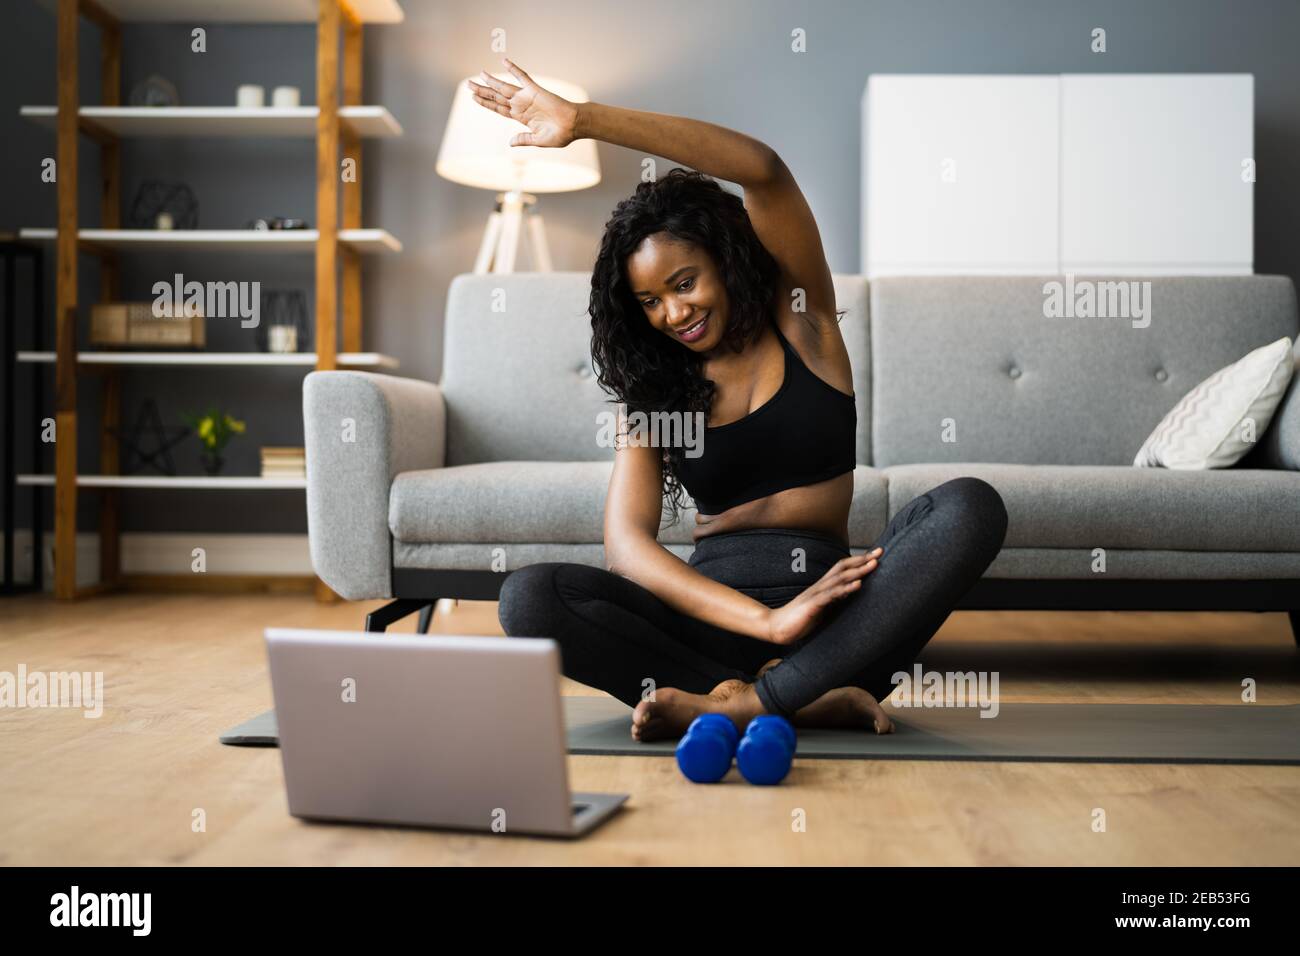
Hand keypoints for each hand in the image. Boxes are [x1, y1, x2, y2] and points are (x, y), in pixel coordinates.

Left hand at [466, 57, 579, 148]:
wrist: (574, 126)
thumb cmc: (560, 135)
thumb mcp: (538, 140)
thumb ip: (523, 139)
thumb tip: (510, 142)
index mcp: (521, 117)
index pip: (498, 109)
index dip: (486, 104)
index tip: (474, 98)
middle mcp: (521, 105)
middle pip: (497, 97)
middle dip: (482, 91)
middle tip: (469, 85)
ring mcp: (527, 97)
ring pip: (505, 87)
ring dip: (492, 81)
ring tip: (479, 74)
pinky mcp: (535, 90)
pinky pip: (523, 77)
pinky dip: (514, 69)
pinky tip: (504, 61)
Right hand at [764, 548, 882, 645]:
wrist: (777, 627)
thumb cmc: (799, 620)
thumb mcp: (821, 608)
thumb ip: (833, 601)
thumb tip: (848, 597)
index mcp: (823, 587)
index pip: (843, 569)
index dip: (859, 561)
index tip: (876, 555)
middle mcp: (820, 586)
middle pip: (843, 568)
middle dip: (863, 560)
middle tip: (880, 552)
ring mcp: (816, 594)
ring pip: (839, 578)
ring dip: (858, 571)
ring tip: (874, 564)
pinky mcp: (813, 605)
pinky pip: (831, 594)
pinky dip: (846, 588)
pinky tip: (858, 585)